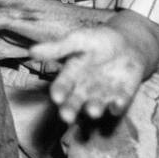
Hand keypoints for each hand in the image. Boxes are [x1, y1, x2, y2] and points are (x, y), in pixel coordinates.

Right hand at [30, 25, 151, 123]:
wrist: (127, 43)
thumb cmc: (98, 41)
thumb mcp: (78, 40)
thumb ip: (57, 48)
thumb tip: (31, 51)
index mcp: (71, 77)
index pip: (61, 87)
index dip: (58, 92)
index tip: (56, 96)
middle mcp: (83, 90)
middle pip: (74, 103)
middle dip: (70, 110)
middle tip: (67, 117)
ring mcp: (102, 95)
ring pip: (95, 106)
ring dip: (93, 110)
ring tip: (92, 111)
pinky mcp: (120, 97)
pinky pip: (118, 104)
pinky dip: (118, 105)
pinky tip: (117, 104)